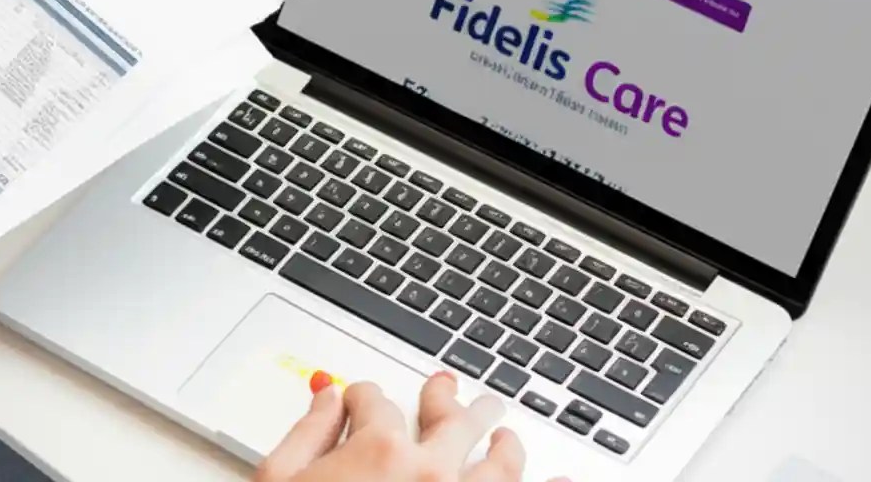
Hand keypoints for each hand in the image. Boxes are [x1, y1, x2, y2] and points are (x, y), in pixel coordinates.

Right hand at [256, 372, 569, 481]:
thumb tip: (324, 400)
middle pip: (452, 419)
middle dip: (451, 403)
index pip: (374, 401)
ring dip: (503, 441)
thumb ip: (306, 435)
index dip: (364, 396)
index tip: (361, 399)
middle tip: (457, 396)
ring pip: (500, 460)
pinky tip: (564, 481)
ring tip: (505, 436)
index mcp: (378, 450)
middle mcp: (431, 472)